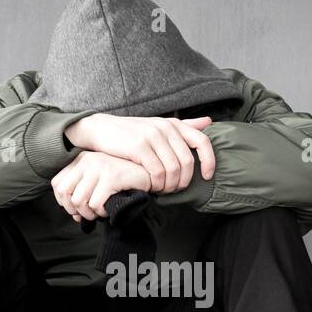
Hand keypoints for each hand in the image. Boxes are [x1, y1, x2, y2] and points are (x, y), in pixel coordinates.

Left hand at [51, 150, 151, 222]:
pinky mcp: (111, 176)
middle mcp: (87, 160)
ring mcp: (99, 167)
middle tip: (89, 215)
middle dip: (75, 210)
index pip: (57, 184)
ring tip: (99, 213)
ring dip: (89, 213)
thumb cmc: (123, 181)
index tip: (77, 210)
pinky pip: (96, 203)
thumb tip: (73, 214)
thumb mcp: (98, 182)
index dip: (64, 202)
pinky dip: (101, 212)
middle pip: (66, 194)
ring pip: (79, 200)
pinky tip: (108, 209)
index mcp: (81, 160)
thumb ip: (82, 191)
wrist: (149, 173)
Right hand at [64, 113, 216, 193]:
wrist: (101, 129)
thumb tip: (208, 122)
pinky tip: (151, 186)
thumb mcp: (159, 126)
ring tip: (161, 189)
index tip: (207, 176)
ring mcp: (153, 137)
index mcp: (174, 124)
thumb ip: (184, 125)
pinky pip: (157, 173)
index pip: (203, 142)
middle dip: (183, 181)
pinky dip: (157, 184)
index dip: (209, 161)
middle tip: (174, 189)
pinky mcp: (139, 147)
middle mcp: (166, 128)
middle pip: (187, 162)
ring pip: (173, 170)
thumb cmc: (132, 132)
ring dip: (169, 186)